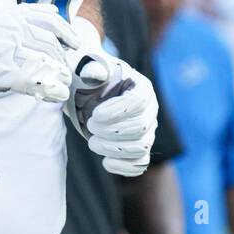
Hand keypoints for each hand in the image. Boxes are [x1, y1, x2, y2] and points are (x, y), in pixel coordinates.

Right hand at [0, 0, 75, 102]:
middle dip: (64, 51)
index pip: (47, 18)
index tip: (70, 39)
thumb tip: (19, 4)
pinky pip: (33, 79)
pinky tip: (55, 93)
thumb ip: (0, 9)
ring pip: (46, 57)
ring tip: (62, 78)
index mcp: (6, 12)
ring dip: (58, 69)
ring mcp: (7, 48)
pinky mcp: (1, 71)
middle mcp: (11, 26)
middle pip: (51, 38)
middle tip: (69, 62)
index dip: (64, 30)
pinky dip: (48, 86)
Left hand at [63, 17, 158, 176]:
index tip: (94, 115)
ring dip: (115, 149)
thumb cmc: (85, 76)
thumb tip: (97, 74)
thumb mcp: (84, 65)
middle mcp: (149, 110)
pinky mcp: (136, 148)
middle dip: (112, 131)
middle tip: (89, 126)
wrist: (84, 91)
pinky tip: (105, 162)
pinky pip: (139, 164)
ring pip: (140, 148)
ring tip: (92, 142)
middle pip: (140, 127)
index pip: (137, 102)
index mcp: (141, 87)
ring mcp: (145, 131)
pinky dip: (124, 167)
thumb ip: (90, 67)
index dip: (117, 111)